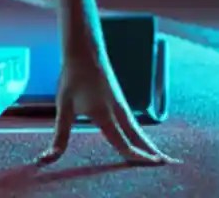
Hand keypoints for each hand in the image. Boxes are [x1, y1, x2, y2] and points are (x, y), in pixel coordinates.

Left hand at [39, 40, 178, 165]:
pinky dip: (142, 134)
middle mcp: (119, 113)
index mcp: (106, 117)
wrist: (85, 53)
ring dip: (150, 144)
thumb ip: (60, 136)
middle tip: (169, 164)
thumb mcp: (64, 108)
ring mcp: (122, 106)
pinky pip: (134, 123)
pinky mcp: (121, 101)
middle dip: (153, 153)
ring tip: (161, 157)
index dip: (138, 157)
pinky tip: (141, 137)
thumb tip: (49, 157)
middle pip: (139, 138)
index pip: (124, 143)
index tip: (154, 165)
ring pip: (138, 130)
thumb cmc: (72, 79)